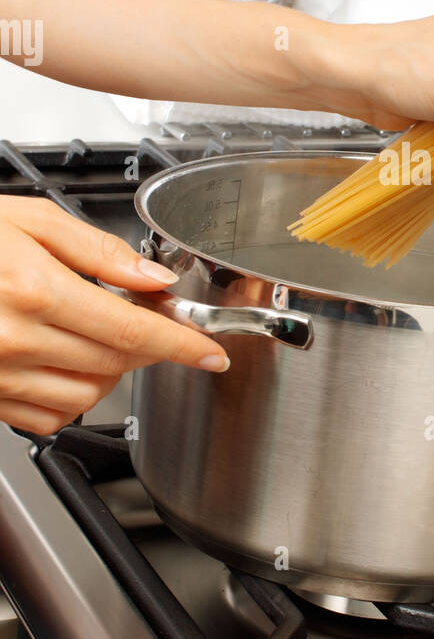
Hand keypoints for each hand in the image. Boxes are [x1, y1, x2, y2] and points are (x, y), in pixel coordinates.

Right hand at [0, 197, 230, 434]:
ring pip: (86, 398)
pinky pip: (46, 418)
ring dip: (108, 374)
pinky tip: (61, 362)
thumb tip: (153, 280)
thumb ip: (99, 251)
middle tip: (143, 318)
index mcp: (34, 290)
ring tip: (93, 335)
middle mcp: (14, 340)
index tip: (210, 352)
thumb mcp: (28, 220)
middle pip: (116, 365)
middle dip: (146, 347)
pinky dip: (68, 399)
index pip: (134, 332)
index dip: (183, 345)